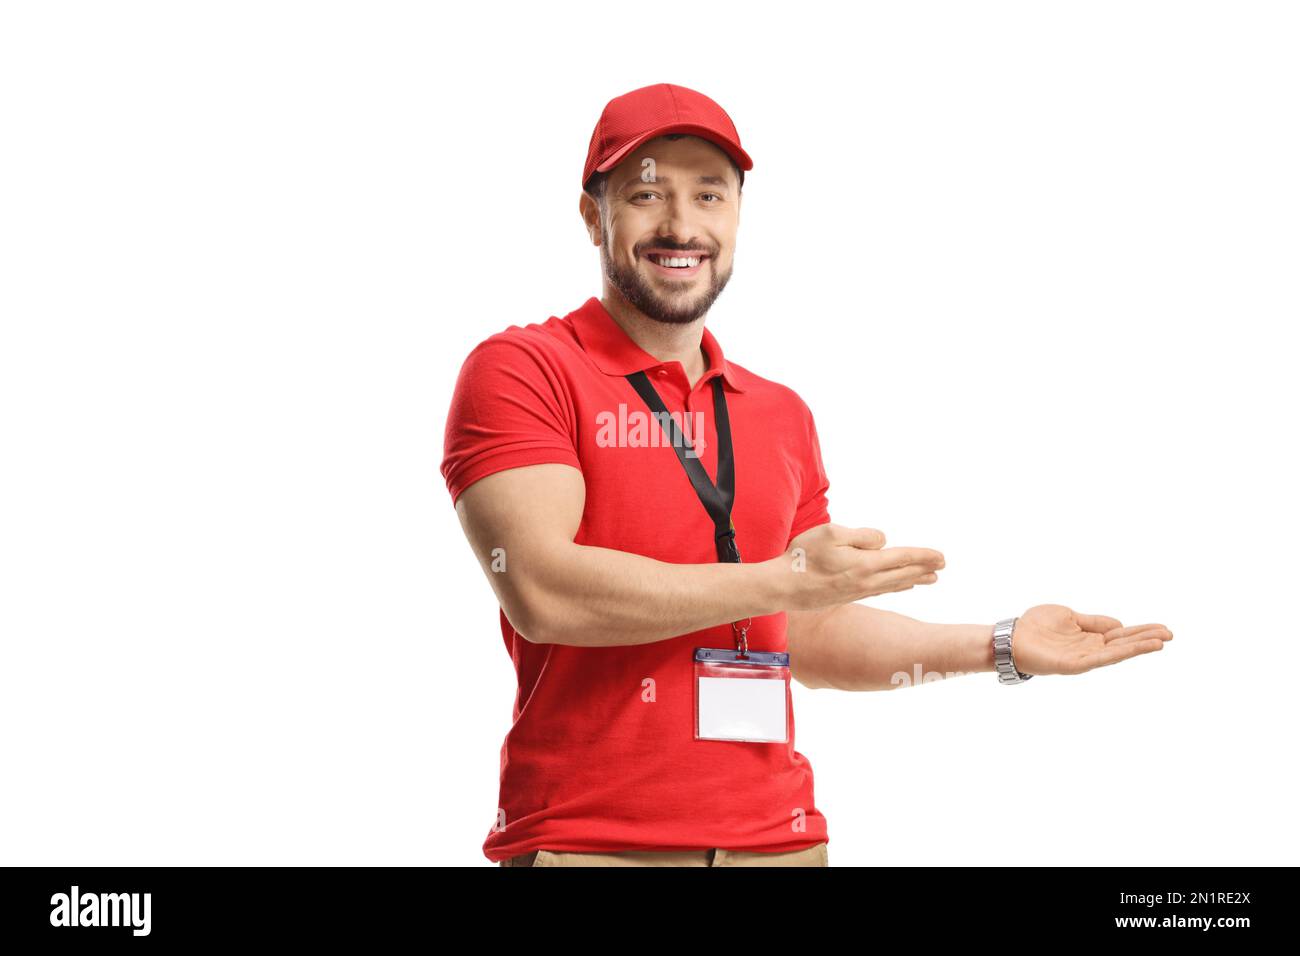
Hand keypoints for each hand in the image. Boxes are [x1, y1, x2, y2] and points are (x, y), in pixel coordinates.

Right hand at [779, 523, 944, 610]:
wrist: (782, 587)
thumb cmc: (802, 557)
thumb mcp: (831, 533)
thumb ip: (862, 535)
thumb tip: (883, 542)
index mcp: (865, 564)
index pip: (902, 558)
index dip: (923, 556)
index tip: (941, 557)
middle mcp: (866, 581)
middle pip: (903, 573)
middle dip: (925, 569)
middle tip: (943, 566)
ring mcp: (857, 591)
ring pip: (894, 584)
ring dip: (914, 580)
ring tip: (930, 579)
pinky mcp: (848, 597)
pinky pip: (880, 590)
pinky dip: (896, 587)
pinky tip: (899, 586)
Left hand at [1009, 604, 1172, 675]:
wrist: (1010, 638)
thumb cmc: (1036, 627)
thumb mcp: (1069, 616)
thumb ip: (1094, 622)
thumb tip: (1120, 625)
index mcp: (1090, 637)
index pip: (1121, 634)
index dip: (1141, 631)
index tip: (1164, 627)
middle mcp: (1090, 649)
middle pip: (1124, 643)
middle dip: (1147, 639)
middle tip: (1171, 634)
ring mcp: (1083, 657)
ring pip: (1117, 652)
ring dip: (1138, 647)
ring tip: (1161, 642)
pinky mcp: (1074, 665)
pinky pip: (1101, 658)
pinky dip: (1118, 654)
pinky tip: (1133, 649)